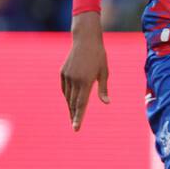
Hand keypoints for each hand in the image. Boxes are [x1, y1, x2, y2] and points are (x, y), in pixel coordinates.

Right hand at [60, 12, 109, 130]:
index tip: (76, 128)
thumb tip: (107, 102)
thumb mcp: (104, 72)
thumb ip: (103, 89)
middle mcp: (74, 80)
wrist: (85, 40)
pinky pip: (64, 89)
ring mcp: (67, 76)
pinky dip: (67, 96)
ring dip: (71, 107)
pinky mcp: (63, 72)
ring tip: (74, 116)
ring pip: (68, 97)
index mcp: (86, 82)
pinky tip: (70, 101)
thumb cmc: (99, 56)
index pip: (81, 104)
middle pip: (73, 103)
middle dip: (74, 116)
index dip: (79, 117)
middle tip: (75, 127)